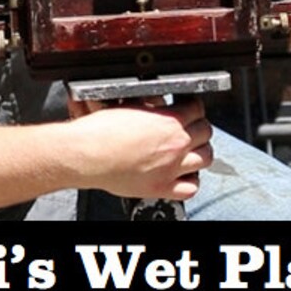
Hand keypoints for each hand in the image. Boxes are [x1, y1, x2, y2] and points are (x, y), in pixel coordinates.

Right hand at [67, 97, 213, 200]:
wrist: (85, 154)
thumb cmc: (100, 131)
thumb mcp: (129, 105)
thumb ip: (151, 105)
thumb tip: (158, 103)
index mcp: (169, 121)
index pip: (197, 109)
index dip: (193, 107)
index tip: (189, 109)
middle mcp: (175, 144)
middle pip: (206, 133)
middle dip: (199, 128)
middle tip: (191, 128)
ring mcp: (171, 168)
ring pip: (205, 158)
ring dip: (201, 152)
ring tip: (191, 150)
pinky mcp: (162, 187)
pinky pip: (191, 188)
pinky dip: (192, 181)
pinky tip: (184, 174)